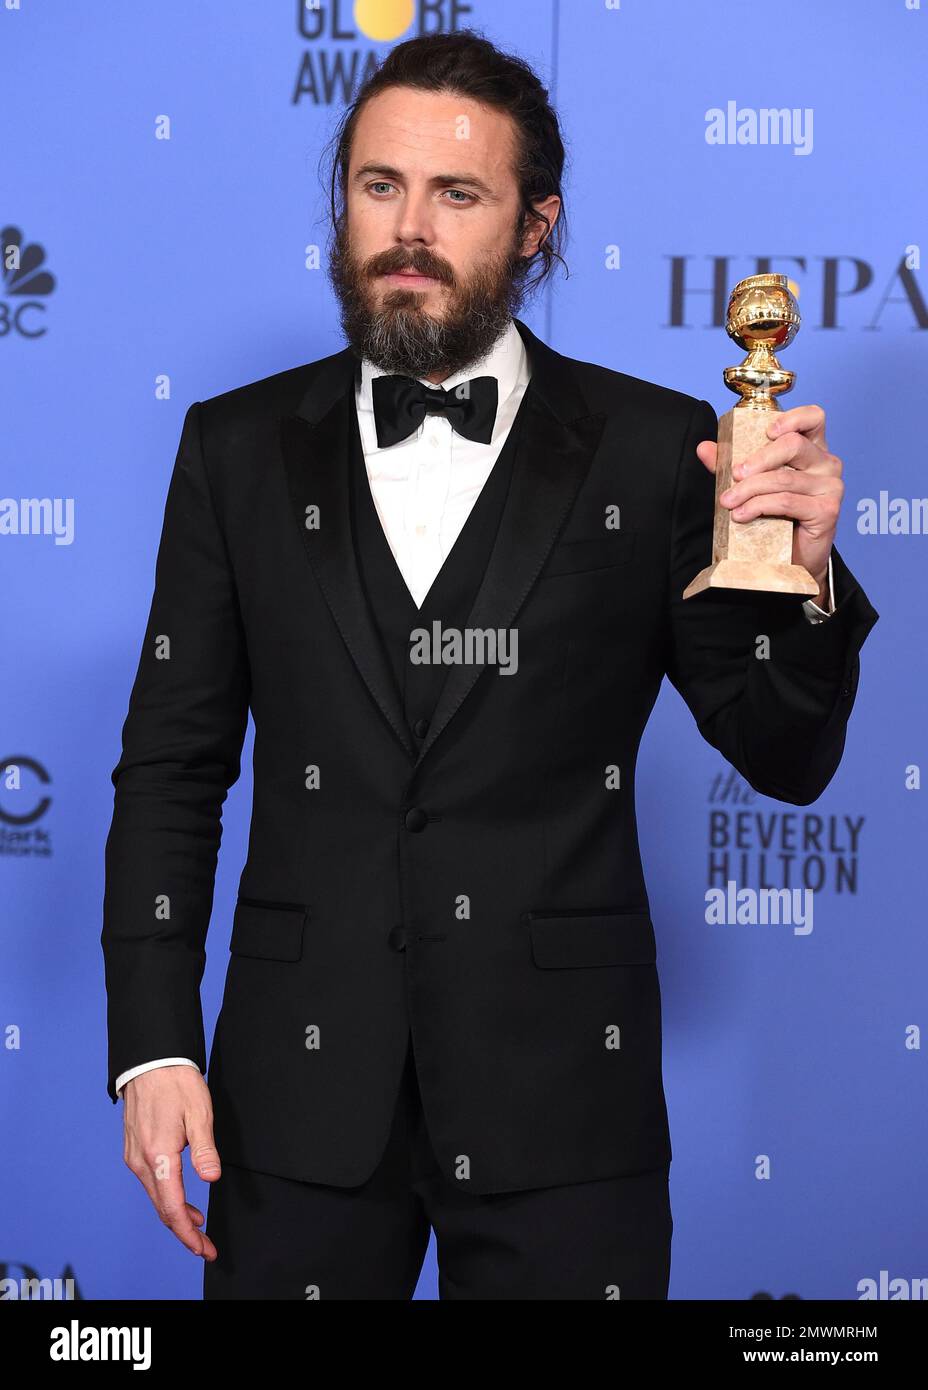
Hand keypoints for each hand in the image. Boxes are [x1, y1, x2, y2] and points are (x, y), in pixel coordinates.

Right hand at [122, 1066, 220, 1259]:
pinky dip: (167, 1196)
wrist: (150, 1062)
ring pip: (155, 1197)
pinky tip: (181, 1197)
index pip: (171, 1207)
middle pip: (161, 1208)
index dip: (188, 1233)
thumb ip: (205, 1149)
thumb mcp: (199, 1113)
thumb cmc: (176, 1084)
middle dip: (184, 1231)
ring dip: (176, 1214)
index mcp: (158, 1155)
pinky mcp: (134, 1150)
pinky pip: (151, 1182)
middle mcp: (141, 1161)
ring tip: (198, 1224)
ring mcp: (134, 1156)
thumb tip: (210, 1178)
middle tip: (205, 1246)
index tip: (204, 1248)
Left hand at [695, 404, 842, 602]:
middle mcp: (827, 463)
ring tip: (729, 502)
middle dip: (757, 459)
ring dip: (750, 490)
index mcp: (812, 449)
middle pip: (793, 445)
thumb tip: (704, 448)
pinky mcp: (827, 510)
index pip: (813, 418)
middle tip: (734, 475)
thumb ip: (732, 464)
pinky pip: (787, 501)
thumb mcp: (754, 485)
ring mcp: (830, 486)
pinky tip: (742, 515)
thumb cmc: (777, 516)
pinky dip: (759, 506)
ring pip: (784, 478)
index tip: (767, 431)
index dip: (792, 418)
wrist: (795, 558)